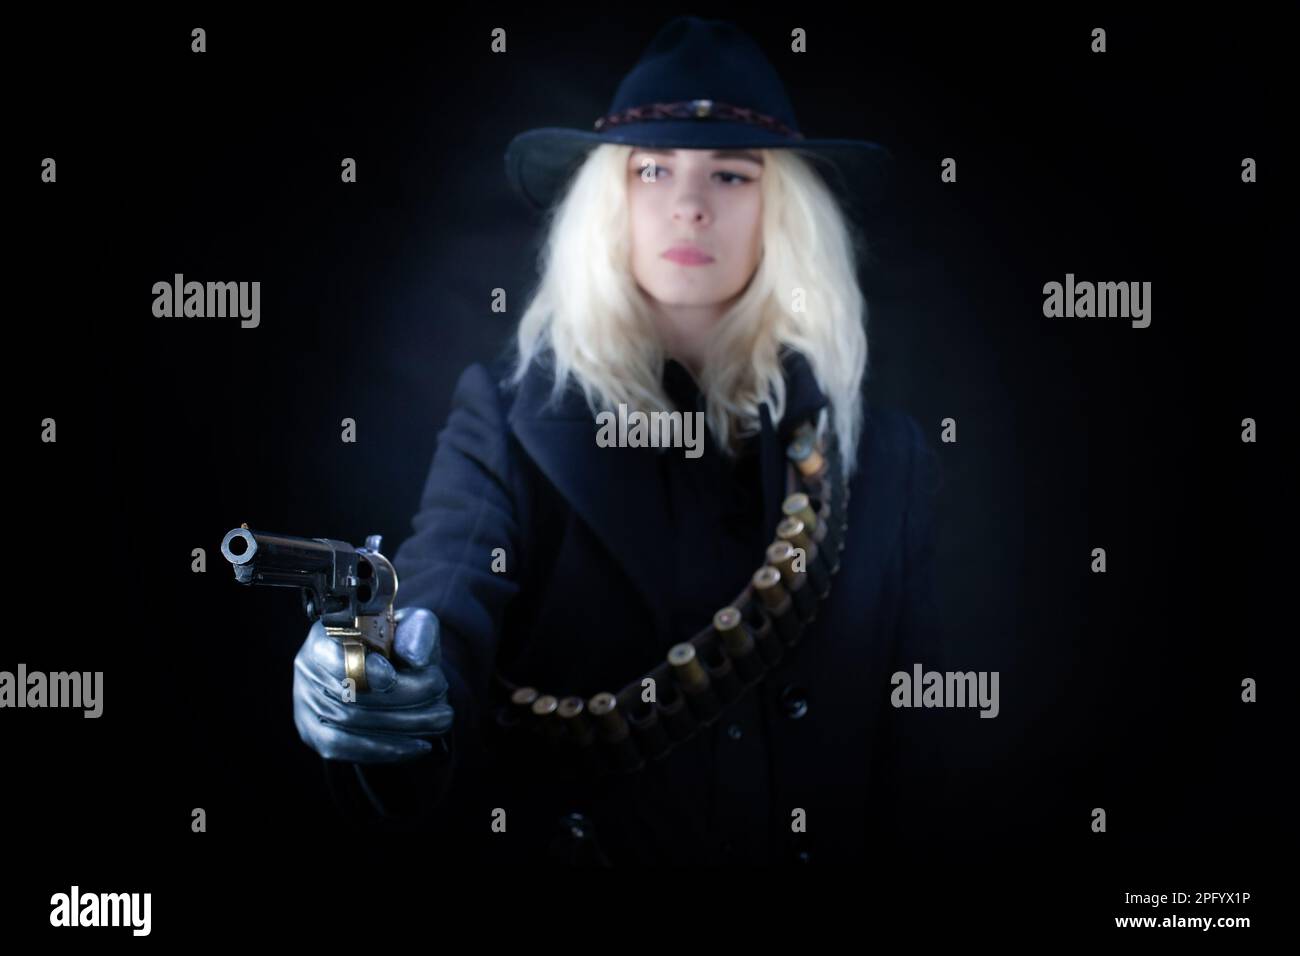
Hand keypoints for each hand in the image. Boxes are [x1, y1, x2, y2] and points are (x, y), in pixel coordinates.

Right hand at [293, 606, 453, 762]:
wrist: (394, 672)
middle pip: (349, 692)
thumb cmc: (400, 645)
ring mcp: (306, 703)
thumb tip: (415, 659)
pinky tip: (418, 746)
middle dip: (402, 698)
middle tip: (441, 696)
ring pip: (350, 722)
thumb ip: (418, 632)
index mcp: (328, 632)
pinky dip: (384, 749)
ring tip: (439, 719)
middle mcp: (309, 666)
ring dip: (401, 725)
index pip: (332, 653)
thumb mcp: (415, 626)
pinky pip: (344, 748)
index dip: (360, 669)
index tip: (392, 677)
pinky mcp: (315, 733)